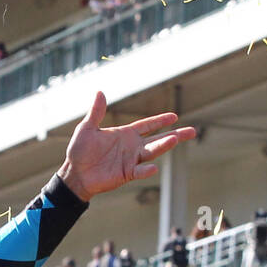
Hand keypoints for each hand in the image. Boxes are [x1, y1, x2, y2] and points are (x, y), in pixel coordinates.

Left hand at [59, 90, 195, 201]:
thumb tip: (99, 92)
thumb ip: (96, 112)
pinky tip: (153, 168)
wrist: (75, 173)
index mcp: (125, 134)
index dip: (160, 120)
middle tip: (192, 131)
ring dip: (163, 146)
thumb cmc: (80, 151)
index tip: (174, 116)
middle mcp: (132, 147)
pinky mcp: (126, 174)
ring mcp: (131, 161)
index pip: (147, 125)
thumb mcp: (87, 128)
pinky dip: (146, 170)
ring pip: (152, 152)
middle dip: (175, 135)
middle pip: (158, 139)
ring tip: (175, 139)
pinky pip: (139, 171)